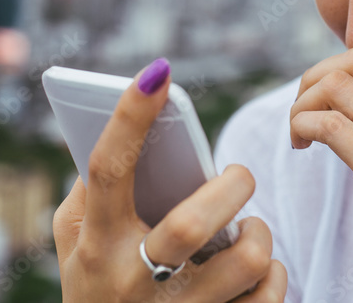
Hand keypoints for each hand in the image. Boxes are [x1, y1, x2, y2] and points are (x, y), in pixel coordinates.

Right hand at [52, 58, 287, 301]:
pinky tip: (258, 272)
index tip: (157, 72)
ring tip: (247, 230)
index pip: (108, 172)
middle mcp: (130, 284)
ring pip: (244, 262)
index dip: (130, 119)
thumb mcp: (77, 245)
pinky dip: (275, 276)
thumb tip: (130, 128)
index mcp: (97, 247)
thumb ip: (91, 193)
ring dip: (258, 234)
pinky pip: (268, 297)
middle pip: (191, 223)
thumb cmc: (99, 289)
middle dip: (231, 186)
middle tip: (238, 177)